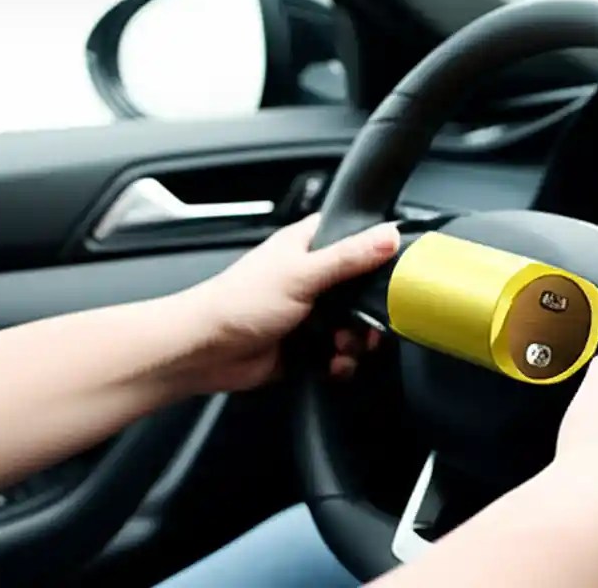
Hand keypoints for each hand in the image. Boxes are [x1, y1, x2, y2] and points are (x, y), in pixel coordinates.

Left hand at [169, 213, 399, 394]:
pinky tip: (333, 363)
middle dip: (371, 311)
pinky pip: (341, 353)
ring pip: (356, 324)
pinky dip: (342, 361)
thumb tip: (389, 236)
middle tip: (368, 321)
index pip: (357, 237)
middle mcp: (313, 276)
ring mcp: (311, 312)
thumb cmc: (237, 303)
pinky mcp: (308, 344)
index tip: (393, 270)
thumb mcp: (302, 274)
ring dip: (356, 340)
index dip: (378, 251)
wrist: (204, 352)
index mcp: (308, 246)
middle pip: (364, 288)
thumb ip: (349, 256)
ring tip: (342, 345)